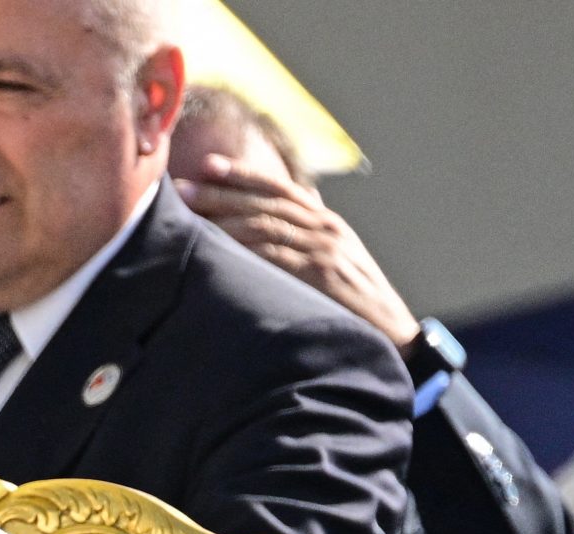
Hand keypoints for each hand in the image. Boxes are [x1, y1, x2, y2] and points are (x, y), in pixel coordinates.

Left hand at [176, 156, 419, 345]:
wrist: (390, 328)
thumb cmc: (354, 299)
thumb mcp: (334, 259)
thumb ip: (307, 238)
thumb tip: (284, 219)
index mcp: (326, 222)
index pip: (280, 187)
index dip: (244, 174)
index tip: (210, 164)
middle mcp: (325, 228)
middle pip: (266, 201)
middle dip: (222, 192)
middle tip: (183, 186)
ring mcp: (322, 249)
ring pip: (265, 223)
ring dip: (223, 216)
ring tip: (190, 213)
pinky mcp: (318, 274)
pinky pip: (274, 254)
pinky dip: (243, 246)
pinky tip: (216, 243)